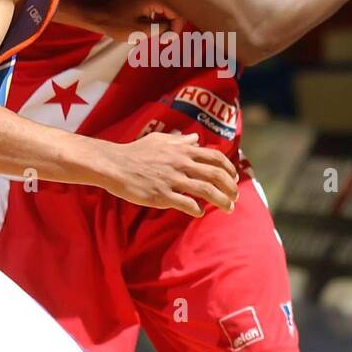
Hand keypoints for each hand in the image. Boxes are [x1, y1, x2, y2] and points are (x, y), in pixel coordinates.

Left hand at [97, 0, 183, 42]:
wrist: (100, 14)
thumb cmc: (117, 23)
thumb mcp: (142, 31)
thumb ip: (162, 29)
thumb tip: (173, 30)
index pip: (178, 12)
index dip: (176, 28)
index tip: (166, 40)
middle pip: (176, 8)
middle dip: (174, 25)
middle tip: (165, 39)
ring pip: (171, 7)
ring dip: (168, 22)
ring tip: (161, 35)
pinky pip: (163, 5)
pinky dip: (162, 17)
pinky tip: (156, 26)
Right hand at [102, 132, 238, 216]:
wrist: (115, 165)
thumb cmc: (136, 151)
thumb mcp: (160, 140)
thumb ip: (180, 141)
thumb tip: (196, 139)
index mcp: (183, 150)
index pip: (215, 158)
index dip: (229, 169)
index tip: (234, 179)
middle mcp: (181, 164)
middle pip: (216, 175)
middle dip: (231, 188)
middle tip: (236, 197)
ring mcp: (172, 180)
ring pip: (206, 191)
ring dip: (221, 202)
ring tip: (228, 209)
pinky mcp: (162, 195)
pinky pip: (186, 204)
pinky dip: (197, 210)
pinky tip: (199, 213)